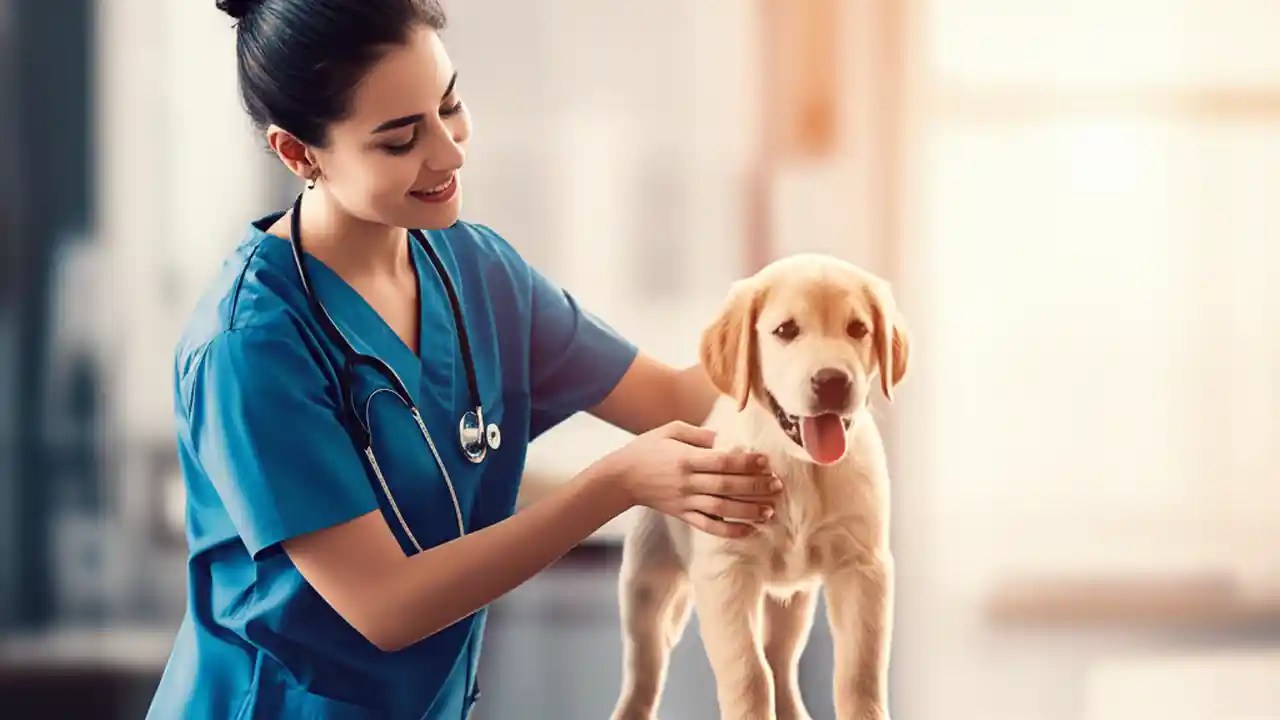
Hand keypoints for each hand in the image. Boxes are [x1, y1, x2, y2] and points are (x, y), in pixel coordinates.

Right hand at [594, 421, 781, 538]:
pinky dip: (730, 532)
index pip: (722, 461)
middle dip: (755, 487)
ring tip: (770, 511)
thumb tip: (727, 439)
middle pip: (727, 486)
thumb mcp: (671, 430)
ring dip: (748, 511)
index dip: (747, 462)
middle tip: (778, 486)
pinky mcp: (683, 516)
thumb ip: (699, 434)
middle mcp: (687, 482)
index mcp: (686, 459)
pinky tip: (750, 531)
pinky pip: (709, 527)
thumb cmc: (647, 448)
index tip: (766, 461)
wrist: (621, 478)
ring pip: (722, 510)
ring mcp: (685, 502)